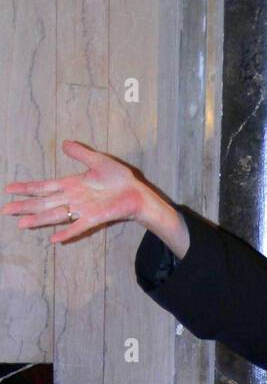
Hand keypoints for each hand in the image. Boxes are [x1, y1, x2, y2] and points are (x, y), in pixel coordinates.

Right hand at [1, 139, 147, 243]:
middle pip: (43, 203)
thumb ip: (80, 153)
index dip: (26, 188)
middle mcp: (72, 199)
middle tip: (5, 210)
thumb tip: (64, 143)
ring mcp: (82, 210)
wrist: (136, 193)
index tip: (9, 190)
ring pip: (55, 215)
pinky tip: (54, 239)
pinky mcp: (94, 219)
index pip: (43, 187)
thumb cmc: (119, 178)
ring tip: (21, 224)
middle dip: (24, 207)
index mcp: (71, 185)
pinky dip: (66, 232)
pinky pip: (78, 227)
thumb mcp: (98, 160)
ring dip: (38, 220)